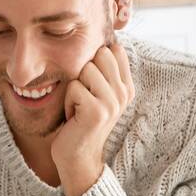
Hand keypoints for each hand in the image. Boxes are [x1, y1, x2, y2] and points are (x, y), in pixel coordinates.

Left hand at [50, 39, 134, 195]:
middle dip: (84, 72)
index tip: (91, 84)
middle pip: (100, 54)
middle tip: (84, 96)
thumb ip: (103, 69)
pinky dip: (68, 102)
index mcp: (127, 87)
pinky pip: (74, 87)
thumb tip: (102, 37)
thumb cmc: (80, 122)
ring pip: (86, 69)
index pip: (114, 49)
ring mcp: (113, 102)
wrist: (77, 158)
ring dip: (75, 88)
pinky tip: (74, 117)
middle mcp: (124, 93)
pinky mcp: (97, 111)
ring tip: (79, 107)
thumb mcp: (96, 93)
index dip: (96, 60)